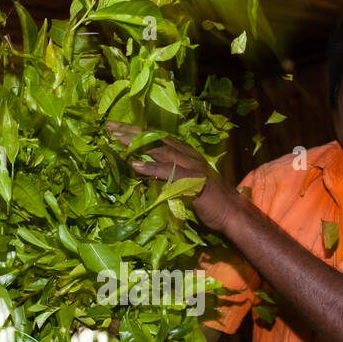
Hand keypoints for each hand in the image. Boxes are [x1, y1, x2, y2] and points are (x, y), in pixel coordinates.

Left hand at [105, 121, 236, 232]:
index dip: (137, 132)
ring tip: (116, 140)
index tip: (117, 128)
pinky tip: (134, 164)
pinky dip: (151, 167)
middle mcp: (188, 155)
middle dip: (132, 132)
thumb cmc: (209, 204)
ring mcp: (192, 165)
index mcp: (186, 155)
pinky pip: (169, 171)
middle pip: (156, 139)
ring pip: (160, 149)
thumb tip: (145, 176)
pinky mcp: (193, 180)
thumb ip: (168, 178)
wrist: (233, 214)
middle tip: (109, 126)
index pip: (158, 138)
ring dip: (137, 144)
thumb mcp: (185, 186)